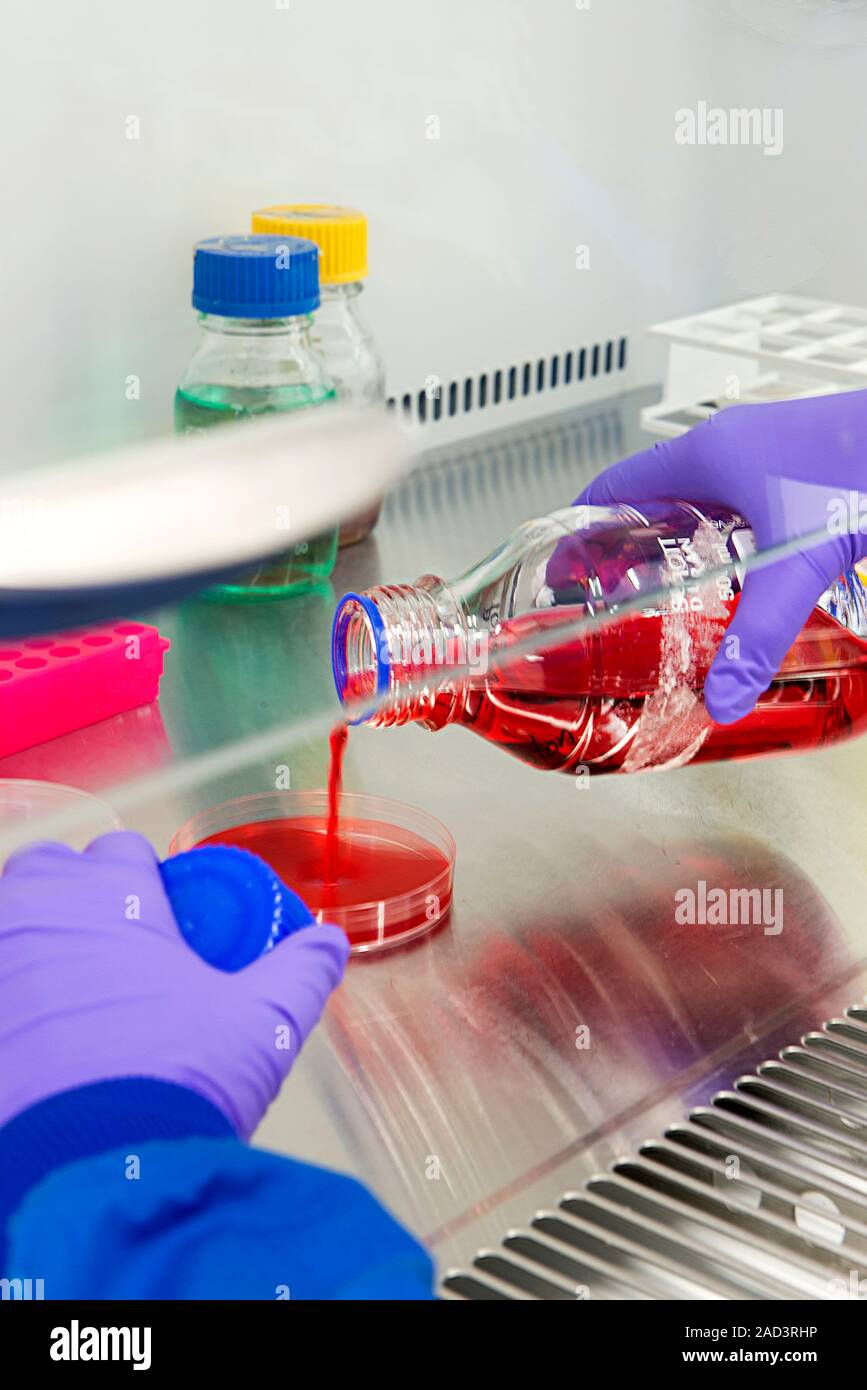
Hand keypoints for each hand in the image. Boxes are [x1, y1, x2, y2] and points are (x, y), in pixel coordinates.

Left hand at [0, 831, 348, 1137]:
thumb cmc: (176, 1084)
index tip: (160, 922)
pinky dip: (12, 999)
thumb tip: (329, 944)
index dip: (142, 881)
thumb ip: (302, 972)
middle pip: (47, 875)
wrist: (94, 1176)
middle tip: (113, 955)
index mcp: (109, 895)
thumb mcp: (264, 1023)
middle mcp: (35, 915)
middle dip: (75, 900)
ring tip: (71, 999)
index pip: (118, 851)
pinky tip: (37, 1042)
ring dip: (34, 944)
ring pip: (7, 925)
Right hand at [576, 392, 866, 721]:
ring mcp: (762, 451)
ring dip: (673, 541)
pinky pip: (733, 499)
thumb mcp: (801, 561)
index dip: (578, 531)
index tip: (561, 570)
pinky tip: (737, 573)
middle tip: (611, 596)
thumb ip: (759, 632)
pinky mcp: (793, 463)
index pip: (611, 487)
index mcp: (707, 453)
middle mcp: (728, 445)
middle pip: (648, 496)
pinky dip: (719, 536)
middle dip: (623, 547)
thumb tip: (721, 692)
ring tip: (665, 593)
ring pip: (693, 498)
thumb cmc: (862, 469)